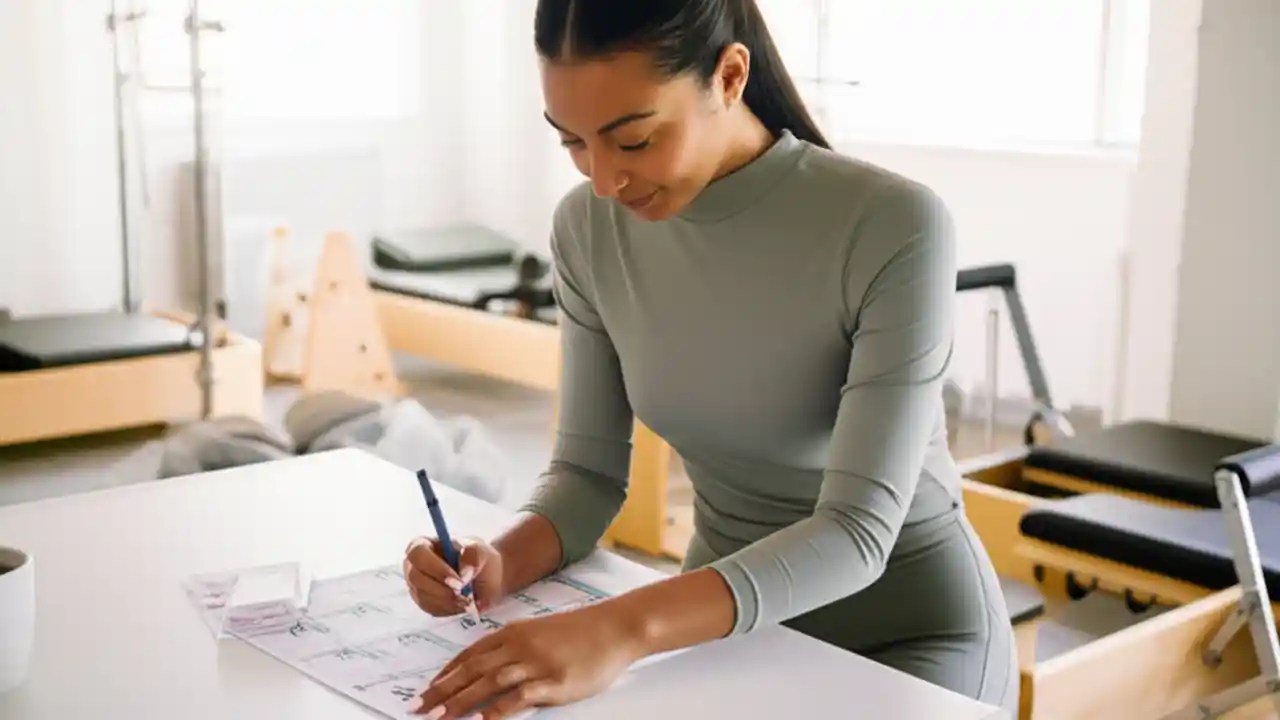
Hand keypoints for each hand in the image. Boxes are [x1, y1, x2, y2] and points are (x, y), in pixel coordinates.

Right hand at [403, 536, 504, 616]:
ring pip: (423, 596)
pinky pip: (430, 609)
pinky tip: (462, 603)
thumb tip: (463, 574)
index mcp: (425, 544)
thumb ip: (473, 557)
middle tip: (464, 593)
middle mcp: (415, 564)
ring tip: (468, 599)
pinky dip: (448, 608)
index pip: (418, 553)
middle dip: (442, 589)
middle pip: (416, 578)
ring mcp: (417, 584)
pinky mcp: (423, 601)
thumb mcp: (481, 551)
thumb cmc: (479, 559)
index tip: (458, 581)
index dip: (435, 568)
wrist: (487, 579)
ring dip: (447, 600)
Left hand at [413, 602, 643, 718]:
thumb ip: (514, 648)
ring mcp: (536, 664)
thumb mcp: (540, 632)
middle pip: (472, 670)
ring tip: (439, 717)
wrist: (614, 627)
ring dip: (461, 702)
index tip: (426, 690)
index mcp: (513, 633)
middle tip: (419, 708)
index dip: (445, 674)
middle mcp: (519, 646)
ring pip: (489, 683)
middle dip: (442, 691)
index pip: (469, 655)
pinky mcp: (554, 682)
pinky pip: (520, 697)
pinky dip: (498, 710)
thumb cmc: (579, 632)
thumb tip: (488, 669)